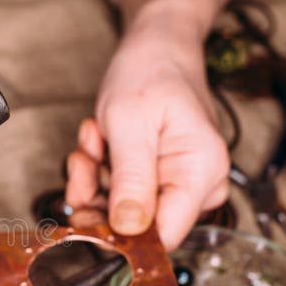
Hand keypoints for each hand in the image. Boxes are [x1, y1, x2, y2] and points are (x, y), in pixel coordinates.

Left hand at [65, 29, 229, 250]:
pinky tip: (99, 141)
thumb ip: (131, 179)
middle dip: (98, 195)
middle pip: (135, 225)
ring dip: (93, 178)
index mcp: (201, 173)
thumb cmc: (150, 74)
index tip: (84, 216)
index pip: (164, 236)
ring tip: (95, 138)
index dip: (120, 236)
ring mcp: (175, 185)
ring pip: (117, 210)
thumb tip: (129, 228)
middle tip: (88, 156)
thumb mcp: (131, 124)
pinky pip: (114, 195)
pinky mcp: (155, 182)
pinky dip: (97, 171)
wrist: (155, 49)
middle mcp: (196, 186)